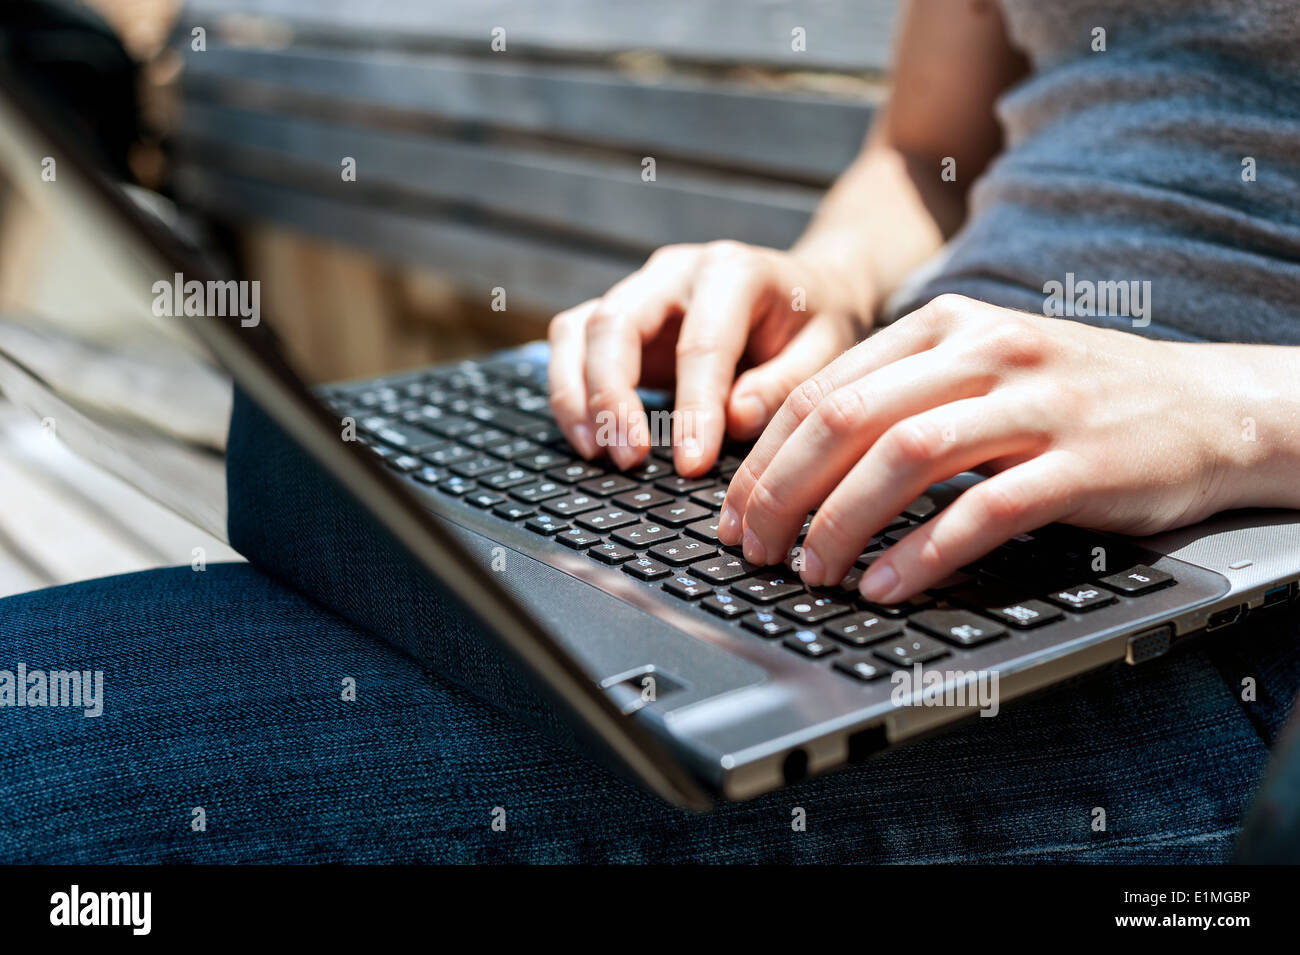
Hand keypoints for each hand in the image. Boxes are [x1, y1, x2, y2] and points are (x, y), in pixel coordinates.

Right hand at [546, 241, 869, 475]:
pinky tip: (589, 439)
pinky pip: (573, 343)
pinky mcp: (619, 317)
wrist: (806, 291)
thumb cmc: (814, 323)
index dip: (692, 409)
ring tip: (596, 453)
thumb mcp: (826, 351)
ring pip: (580, 331)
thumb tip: (734, 419)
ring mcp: (640, 290)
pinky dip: (569, 391)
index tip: (691, 465)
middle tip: (629, 459)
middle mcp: (675, 271)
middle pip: (616, 323)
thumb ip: (785, 385)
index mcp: (732, 271)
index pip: (700, 344)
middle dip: (612, 397)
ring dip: (577, 396)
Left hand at [718, 294, 1261, 602]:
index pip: (822, 388)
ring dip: (840, 522)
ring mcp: (1034, 403)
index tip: (733, 511)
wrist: (1209, 407)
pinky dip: (923, 551)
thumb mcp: (980, 372)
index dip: (762, 456)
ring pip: (903, 457)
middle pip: (846, 417)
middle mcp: (982, 350)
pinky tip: (887, 586)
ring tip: (810, 572)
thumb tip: (796, 467)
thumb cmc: (1075, 399)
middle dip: (781, 491)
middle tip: (752, 548)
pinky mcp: (1079, 463)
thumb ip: (898, 400)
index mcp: (944, 326)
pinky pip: (982, 508)